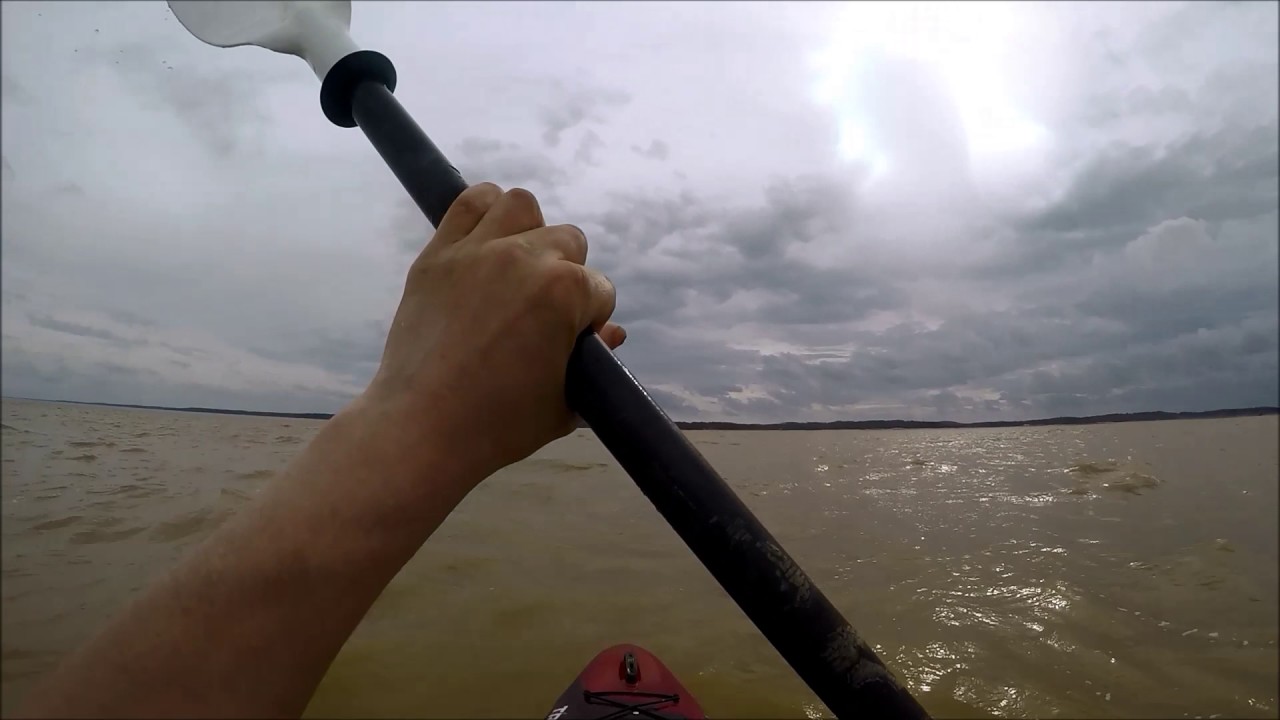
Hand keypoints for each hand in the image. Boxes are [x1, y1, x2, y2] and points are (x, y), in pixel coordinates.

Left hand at [361, 183, 624, 488]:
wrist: (423, 428)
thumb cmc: (500, 424)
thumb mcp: (565, 402)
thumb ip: (594, 361)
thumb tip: (609, 334)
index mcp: (566, 292)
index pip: (600, 289)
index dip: (590, 319)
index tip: (570, 342)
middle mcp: (526, 258)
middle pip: (568, 242)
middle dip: (566, 275)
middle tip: (542, 312)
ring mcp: (478, 251)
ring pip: (521, 206)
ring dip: (530, 231)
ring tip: (519, 267)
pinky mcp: (438, 254)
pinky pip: (467, 203)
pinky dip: (483, 210)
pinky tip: (488, 238)